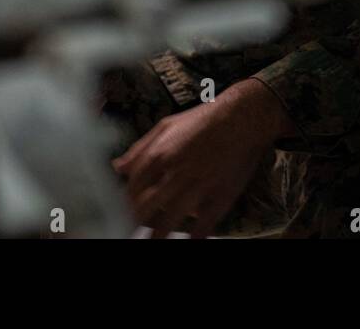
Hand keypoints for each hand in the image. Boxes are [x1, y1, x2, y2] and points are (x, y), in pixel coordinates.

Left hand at [112, 78, 293, 237]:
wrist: (243, 117)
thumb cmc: (203, 119)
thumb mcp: (166, 126)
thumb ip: (140, 149)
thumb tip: (117, 167)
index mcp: (159, 154)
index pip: (133, 187)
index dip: (124, 203)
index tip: (119, 213)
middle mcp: (175, 172)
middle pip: (146, 206)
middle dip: (134, 223)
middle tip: (126, 232)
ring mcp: (198, 186)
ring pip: (170, 219)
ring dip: (158, 236)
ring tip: (152, 242)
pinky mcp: (220, 195)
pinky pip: (203, 223)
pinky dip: (194, 236)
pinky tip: (189, 241)